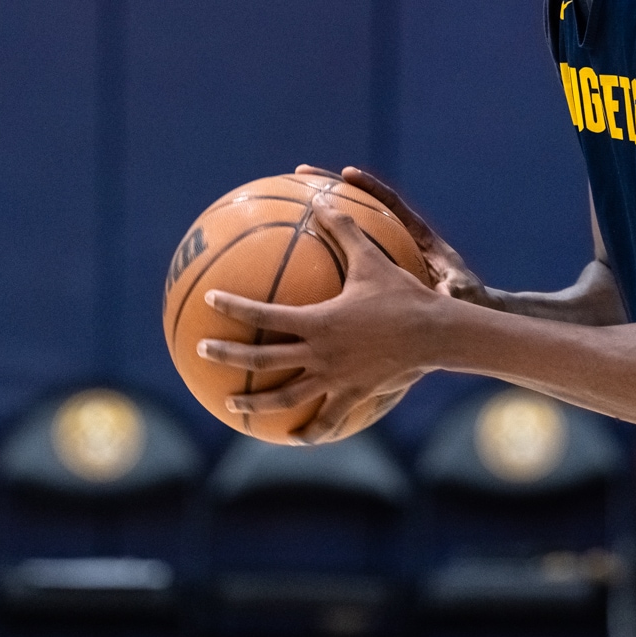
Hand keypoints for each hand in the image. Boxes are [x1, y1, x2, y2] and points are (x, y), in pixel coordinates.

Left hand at [200, 199, 448, 443]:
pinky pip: (326, 419)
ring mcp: (334, 380)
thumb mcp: (371, 259)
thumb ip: (343, 230)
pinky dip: (308, 431)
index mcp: (318, 322)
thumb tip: (321, 200)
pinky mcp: (352, 395)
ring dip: (255, 402)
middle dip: (228, 357)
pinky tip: (294, 437)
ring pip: (285, 397)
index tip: (209, 302)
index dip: (234, 308)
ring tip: (231, 403)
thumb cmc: (402, 295)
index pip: (265, 315)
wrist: (434, 335)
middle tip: (201, 351)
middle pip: (263, 360)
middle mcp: (319, 354)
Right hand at [299, 164, 499, 309]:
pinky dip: (323, 256)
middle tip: (303, 176)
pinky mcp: (379, 274)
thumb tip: (448, 291)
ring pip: (351, 231)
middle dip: (336, 189)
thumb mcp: (458, 294)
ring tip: (286, 205)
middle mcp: (399, 240)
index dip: (371, 187)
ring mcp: (387, 256)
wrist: (463, 317)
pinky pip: (346, 260)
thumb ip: (452, 290)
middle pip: (363, 207)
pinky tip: (292, 265)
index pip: (391, 205)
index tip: (347, 173)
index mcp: (418, 238)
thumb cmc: (465, 303)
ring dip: (324, 216)